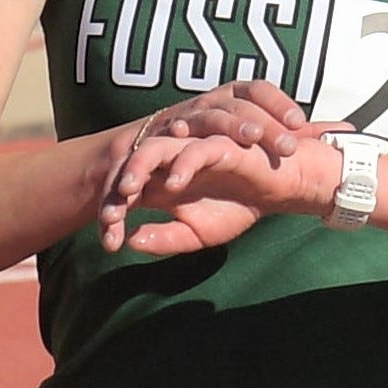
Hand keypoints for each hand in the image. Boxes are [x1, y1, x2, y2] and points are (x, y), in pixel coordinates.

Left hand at [94, 81, 324, 253]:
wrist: (280, 193)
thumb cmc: (237, 207)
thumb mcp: (196, 235)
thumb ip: (165, 238)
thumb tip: (130, 241)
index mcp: (160, 179)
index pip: (126, 189)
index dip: (113, 211)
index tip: (108, 242)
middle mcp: (171, 160)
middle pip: (130, 163)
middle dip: (116, 186)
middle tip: (108, 213)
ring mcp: (193, 149)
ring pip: (156, 148)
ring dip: (139, 167)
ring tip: (128, 190)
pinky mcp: (222, 145)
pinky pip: (197, 149)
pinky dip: (183, 163)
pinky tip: (174, 184)